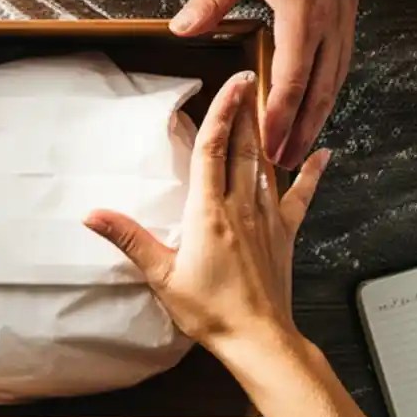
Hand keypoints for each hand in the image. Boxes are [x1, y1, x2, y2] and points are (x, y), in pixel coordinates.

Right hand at [84, 71, 329, 363]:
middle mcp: (241, 208)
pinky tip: (322, 154)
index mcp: (209, 212)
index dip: (222, 112)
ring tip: (268, 103)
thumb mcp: (161, 276)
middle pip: (243, 147)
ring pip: (267, 165)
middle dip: (246, 110)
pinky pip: (299, 198)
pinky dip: (310, 175)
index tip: (232, 82)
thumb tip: (93, 215)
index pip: (213, 149)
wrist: (258, 339)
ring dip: (266, 132)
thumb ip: (129, 239)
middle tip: (250, 77)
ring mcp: (266, 220)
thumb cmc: (211, 312)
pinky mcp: (284, 236)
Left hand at [171, 0, 363, 168]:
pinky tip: (317, 105)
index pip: (291, 80)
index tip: (268, 147)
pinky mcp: (349, 12)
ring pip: (335, 82)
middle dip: (301, 133)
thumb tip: (183, 29)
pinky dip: (329, 91)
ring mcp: (344, 18)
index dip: (279, 118)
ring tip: (300, 148)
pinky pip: (341, 63)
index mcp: (303, 13)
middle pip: (319, 93)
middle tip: (285, 167)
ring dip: (318, 118)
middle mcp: (330, 22)